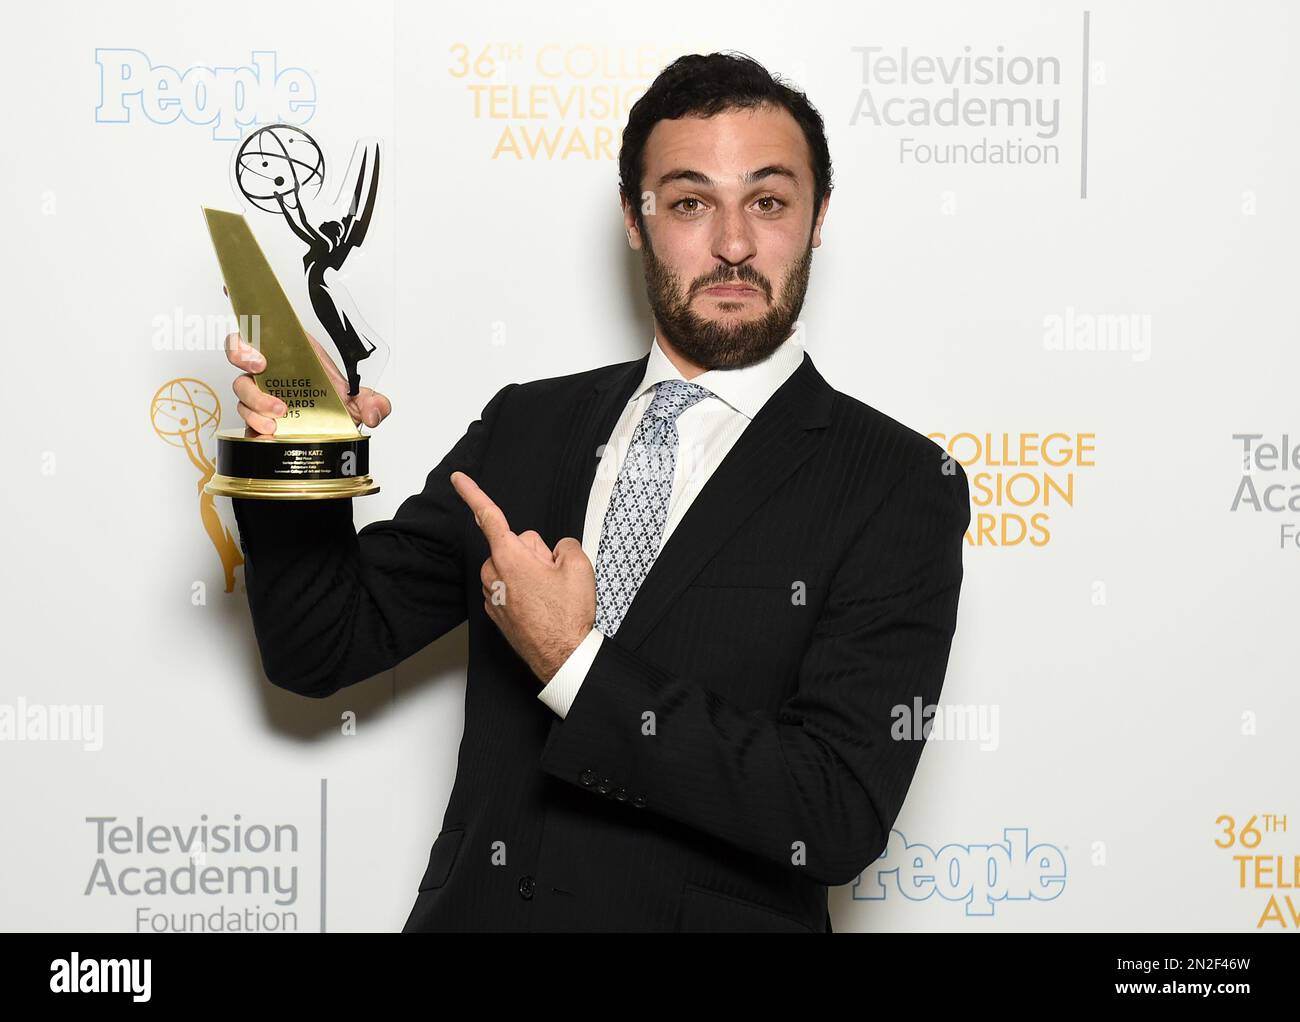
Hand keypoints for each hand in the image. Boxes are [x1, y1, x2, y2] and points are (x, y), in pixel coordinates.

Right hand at [222, 286, 391, 434]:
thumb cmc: (337, 405)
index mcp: (292, 353)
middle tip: (262, 368)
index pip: (261, 326)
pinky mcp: (257, 416)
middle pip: (239, 353)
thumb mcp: (360, 400)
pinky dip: (252, 423)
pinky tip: (268, 429)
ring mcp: (262, 392)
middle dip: (243, 356)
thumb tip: (375, 411)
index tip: (234, 294)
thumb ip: (374, 403)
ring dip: (255, 400)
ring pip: (241, 388)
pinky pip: (244, 416)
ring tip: (278, 414)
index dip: (245, 310)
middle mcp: (272, 370)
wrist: (332, 431)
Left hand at [451, 470, 595, 683]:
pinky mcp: (495, 610)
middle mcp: (494, 574)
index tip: (457, 478)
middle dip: (535, 553)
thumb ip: (563, 545)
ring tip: (549, 595)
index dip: (472, 493)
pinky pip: (510, 585)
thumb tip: (555, 550)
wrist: (562, 657)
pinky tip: (541, 606)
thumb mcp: (579, 566)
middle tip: (554, 577)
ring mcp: (492, 594)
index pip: (488, 516)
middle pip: (515, 544)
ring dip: (530, 573)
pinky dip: (525, 590)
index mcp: (509, 557)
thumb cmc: (567, 616)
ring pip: (513, 565)